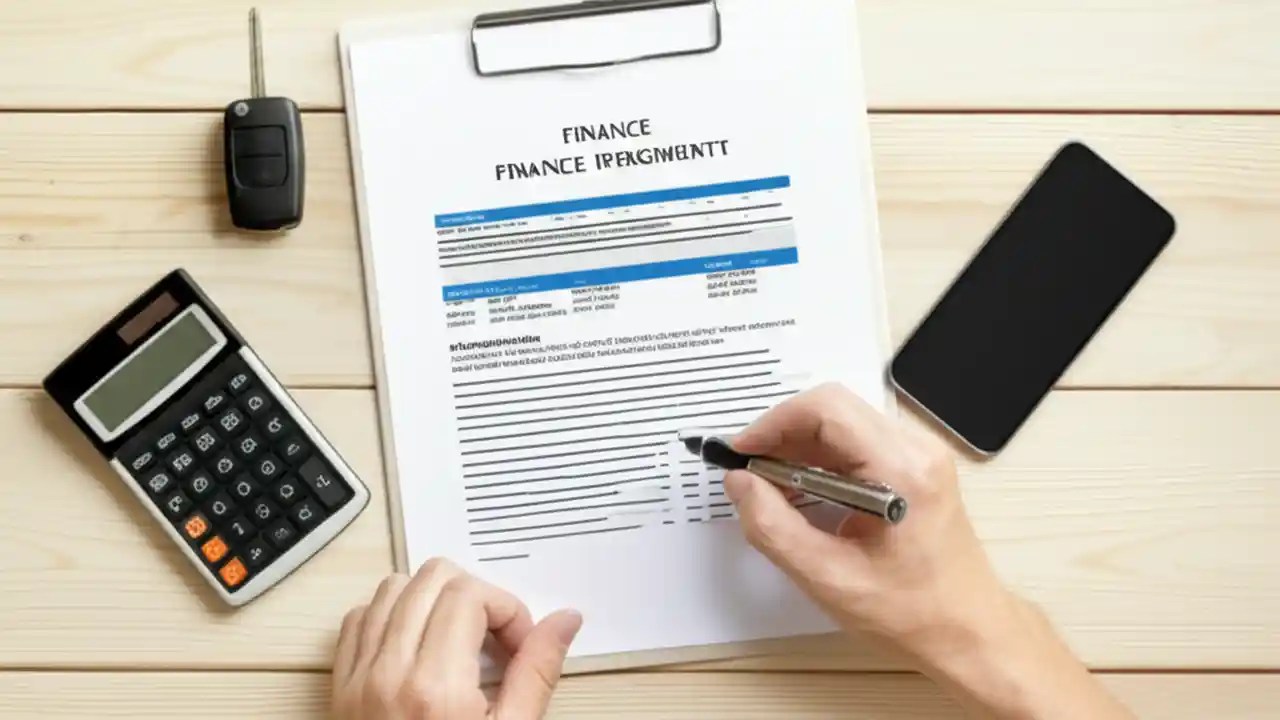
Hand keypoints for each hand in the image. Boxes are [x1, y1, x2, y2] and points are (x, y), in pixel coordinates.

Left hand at [332, 559, 581, 719]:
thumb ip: (537, 672)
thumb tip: (564, 620)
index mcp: (436, 687)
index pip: (470, 595)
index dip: (508, 608)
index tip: (519, 643)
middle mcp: (389, 673)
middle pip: (432, 578)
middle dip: (474, 595)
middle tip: (493, 639)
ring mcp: (358, 678)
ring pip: (391, 588)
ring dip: (430, 600)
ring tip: (457, 640)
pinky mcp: (339, 688)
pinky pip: (358, 620)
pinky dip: (388, 617)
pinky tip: (416, 646)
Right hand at [722, 383, 1003, 662]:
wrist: (969, 634)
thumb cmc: (910, 614)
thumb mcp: (828, 578)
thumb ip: (773, 527)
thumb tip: (739, 483)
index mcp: (902, 469)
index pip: (828, 409)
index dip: (774, 423)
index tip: (741, 454)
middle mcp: (917, 449)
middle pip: (834, 411)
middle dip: (782, 435)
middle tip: (749, 472)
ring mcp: (920, 456)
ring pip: (843, 425)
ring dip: (799, 448)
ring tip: (769, 488)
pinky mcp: (916, 468)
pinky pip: (858, 445)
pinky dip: (820, 460)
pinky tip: (800, 494)